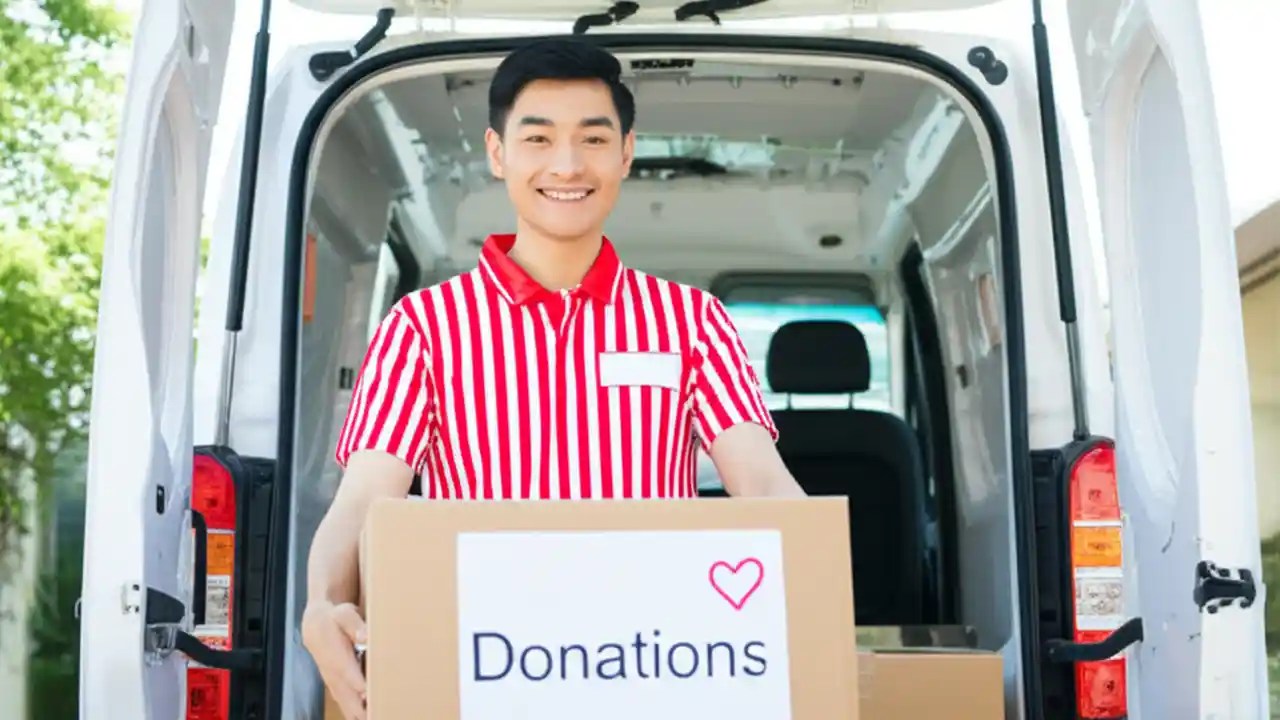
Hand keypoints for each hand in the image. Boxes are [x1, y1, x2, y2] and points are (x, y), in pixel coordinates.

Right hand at [302, 600, 366, 718]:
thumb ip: (354, 624)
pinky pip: (343, 701)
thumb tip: (365, 636)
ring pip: (345, 701)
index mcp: (336, 656)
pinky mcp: (335, 684)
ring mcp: (333, 681)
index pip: (348, 673)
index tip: (369, 693)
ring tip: (372, 716)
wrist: (315, 626)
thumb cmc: (333, 619)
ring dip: (357, 711)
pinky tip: (362, 716)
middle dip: (360, 706)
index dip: (358, 684)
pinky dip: (352, 711)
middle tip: (374, 713)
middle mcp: (333, 672)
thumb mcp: (344, 614)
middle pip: (347, 694)